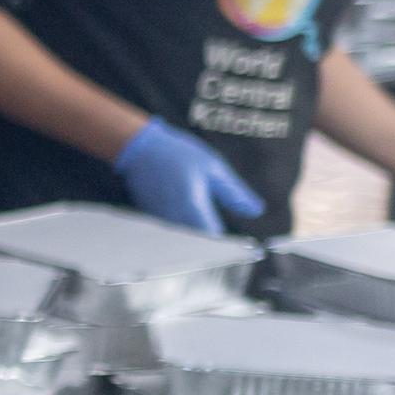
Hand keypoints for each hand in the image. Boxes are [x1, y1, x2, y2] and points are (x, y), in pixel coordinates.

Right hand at [112, 119, 262, 233]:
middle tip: (225, 237)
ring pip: (186, 242)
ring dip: (198, 239)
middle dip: (213, 245)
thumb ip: (235, 193)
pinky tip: (188, 219)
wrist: (137, 149)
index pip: (215, 240)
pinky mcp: (153, 222)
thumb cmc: (176, 154)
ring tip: (205, 225)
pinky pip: (174, 234)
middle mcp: (176, 221)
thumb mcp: (213, 167)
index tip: (239, 243)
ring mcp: (162, 223)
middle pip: (200, 245)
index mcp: (194, 209)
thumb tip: (256, 210)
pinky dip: (184, 232)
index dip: (228, 244)